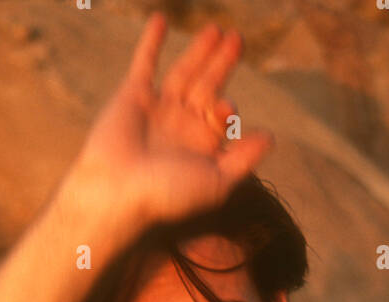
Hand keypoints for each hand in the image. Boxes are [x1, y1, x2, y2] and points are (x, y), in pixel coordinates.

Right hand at [68, 12, 274, 223]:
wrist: (117, 191)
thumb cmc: (168, 194)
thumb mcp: (216, 182)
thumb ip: (243, 160)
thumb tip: (270, 137)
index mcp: (201, 147)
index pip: (223, 118)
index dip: (228, 110)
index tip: (227, 109)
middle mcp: (181, 126)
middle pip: (208, 87)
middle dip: (222, 64)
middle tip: (237, 38)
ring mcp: (158, 109)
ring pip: (184, 72)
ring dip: (199, 51)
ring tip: (216, 30)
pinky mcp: (133, 95)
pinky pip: (145, 63)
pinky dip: (151, 42)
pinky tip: (161, 20)